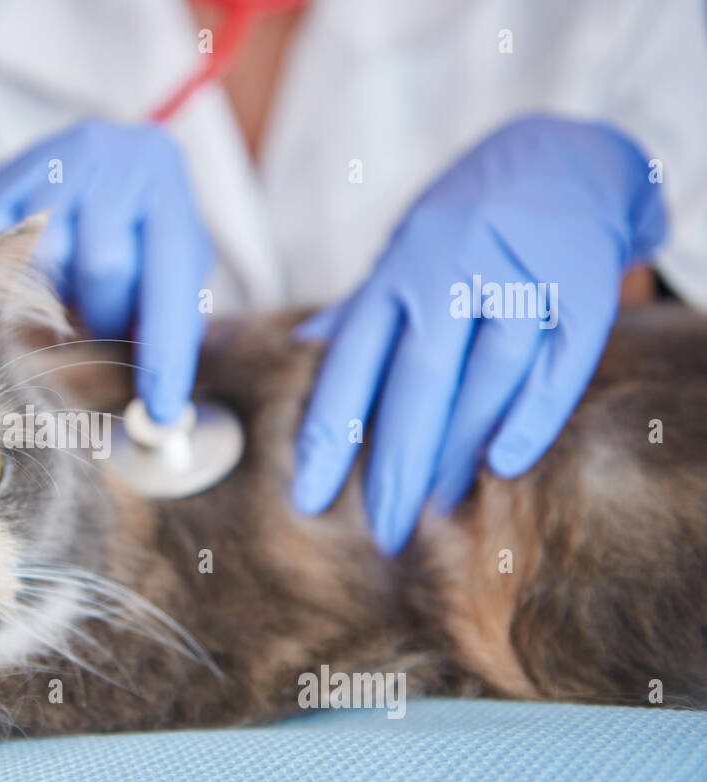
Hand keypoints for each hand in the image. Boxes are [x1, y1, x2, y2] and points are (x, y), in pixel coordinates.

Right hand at [0, 119, 212, 423]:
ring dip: (53, 296)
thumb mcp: (175, 267)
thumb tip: (156, 408)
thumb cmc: (149, 232)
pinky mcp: (5, 175)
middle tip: (98, 322)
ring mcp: (56, 162)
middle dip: (101, 314)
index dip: (163, 353)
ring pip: (44, 257)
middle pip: (101, 267)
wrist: (117, 156)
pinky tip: (31, 266)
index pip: (168, 286)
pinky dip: (9, 272)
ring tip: (65, 293)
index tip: (160, 411)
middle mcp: (117, 165)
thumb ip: (168, 323)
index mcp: (169, 196)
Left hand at [290, 114, 666, 554]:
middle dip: (397, 462)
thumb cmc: (468, 220)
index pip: (352, 362)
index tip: (307, 498)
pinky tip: (505, 463)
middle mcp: (449, 268)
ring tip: (437, 508)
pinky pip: (558, 358)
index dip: (328, 433)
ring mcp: (517, 271)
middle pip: (418, 379)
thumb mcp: (404, 251)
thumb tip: (299, 346)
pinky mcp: (581, 280)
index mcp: (397, 269)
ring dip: (460, 449)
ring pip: (484, 375)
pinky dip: (534, 412)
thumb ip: (360, 306)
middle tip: (383, 531)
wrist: (564, 152)